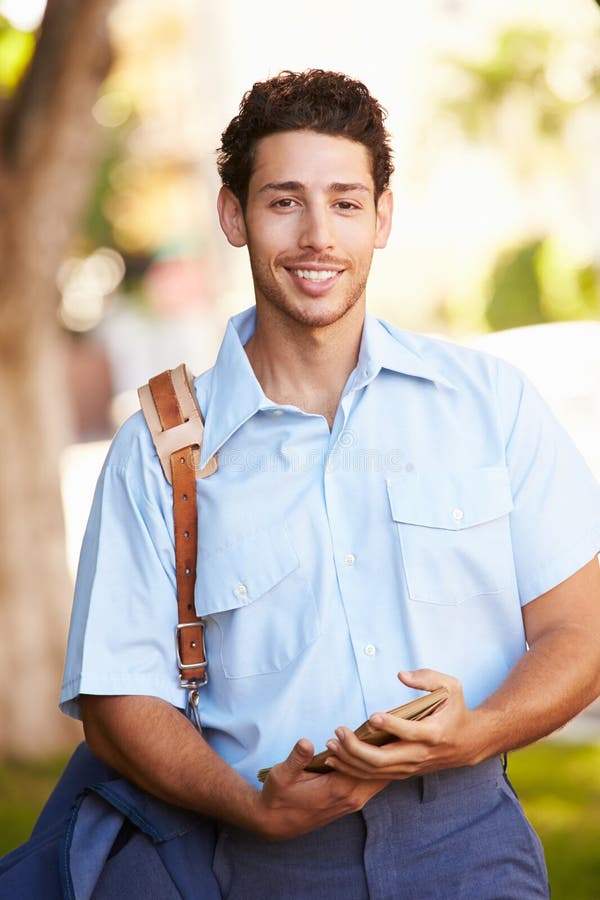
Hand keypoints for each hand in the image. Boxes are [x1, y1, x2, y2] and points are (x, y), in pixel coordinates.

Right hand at [256, 738, 388, 840]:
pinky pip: (372, 785)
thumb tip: (306, 742)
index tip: (374, 723)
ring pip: (380, 780)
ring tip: (380, 736)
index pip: (366, 762)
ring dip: (381, 760)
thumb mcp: (282, 775)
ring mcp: (353, 803)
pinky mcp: (351, 804)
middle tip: (383, 727)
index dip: (371, 742)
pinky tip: (372, 753)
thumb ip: (297, 759)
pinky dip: (377, 769)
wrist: (276, 824)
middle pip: (381, 772)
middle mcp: (351, 798)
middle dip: (383, 750)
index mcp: (338, 789)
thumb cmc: (279, 797)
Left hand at [323, 669, 482, 779]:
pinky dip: (353, 769)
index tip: (371, 716)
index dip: (390, 726)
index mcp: (434, 733)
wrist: (468, 742)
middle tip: (338, 731)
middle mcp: (420, 754)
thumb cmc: (456, 709)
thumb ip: (427, 678)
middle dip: (357, 748)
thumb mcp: (451, 687)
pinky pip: (375, 776)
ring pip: (376, 771)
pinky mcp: (403, 772)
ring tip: (331, 744)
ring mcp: (411, 767)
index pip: (409, 733)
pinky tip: (335, 760)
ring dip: (350, 760)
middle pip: (384, 759)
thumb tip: (401, 675)